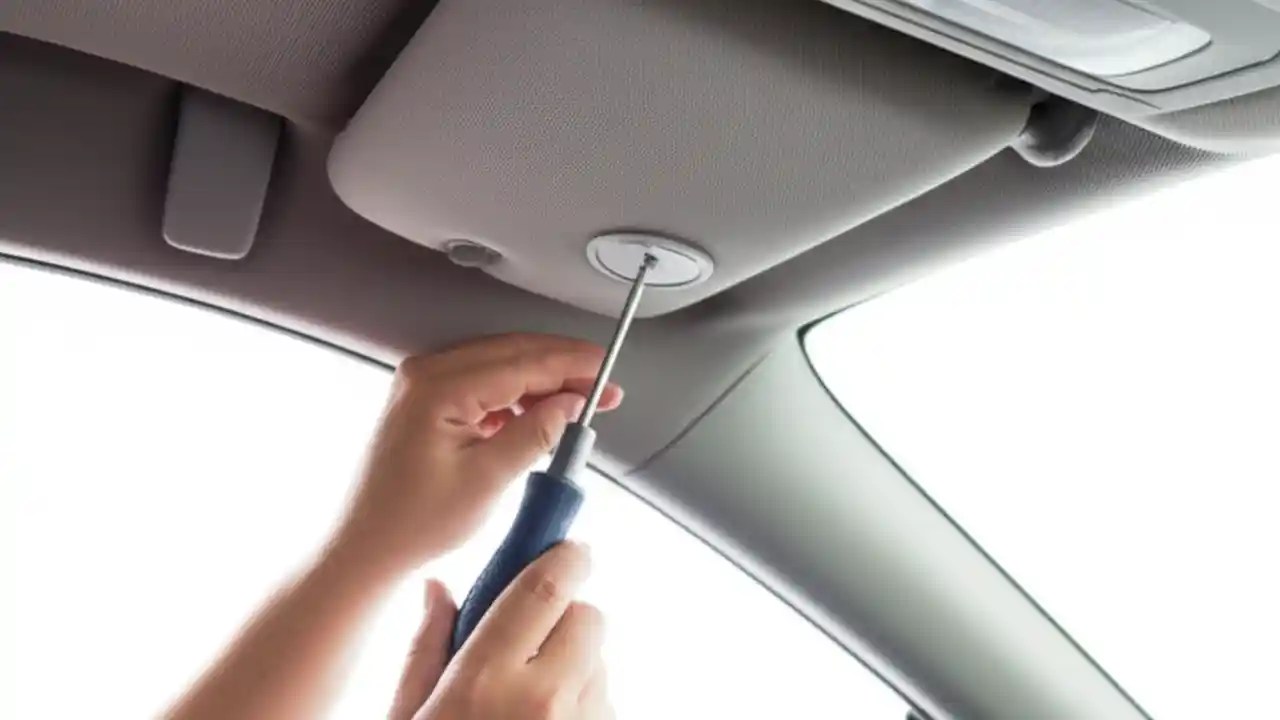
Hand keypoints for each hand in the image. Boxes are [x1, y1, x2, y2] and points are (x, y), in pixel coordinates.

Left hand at [331, 334, 622, 574]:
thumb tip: (570, 406)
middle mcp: (426, 373)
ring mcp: (422, 383)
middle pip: (514, 353)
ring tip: (576, 407)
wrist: (365, 545)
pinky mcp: (425, 399)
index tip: (607, 375)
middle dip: (564, 369)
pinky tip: (537, 416)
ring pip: (500, 364)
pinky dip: (515, 394)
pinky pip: (482, 381)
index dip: (574, 367)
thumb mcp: (487, 479)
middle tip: (603, 390)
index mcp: (438, 386)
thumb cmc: (411, 521)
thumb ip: (534, 434)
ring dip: (541, 381)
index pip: (524, 362)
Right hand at [388, 544, 612, 719]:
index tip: (566, 548)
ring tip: (531, 697)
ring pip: (600, 661)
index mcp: (484, 682)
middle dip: (566, 615)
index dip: (563, 558)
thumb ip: (425, 650)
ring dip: (576, 663)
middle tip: (533, 639)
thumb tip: (437, 589)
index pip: (544, 589)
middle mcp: (543, 700)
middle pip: (586, 618)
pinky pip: (606, 701)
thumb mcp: (408, 716)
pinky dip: (584, 702)